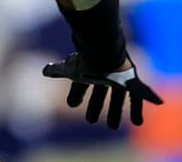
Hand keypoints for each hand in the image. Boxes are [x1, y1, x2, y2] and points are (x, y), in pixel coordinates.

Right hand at [42, 53, 163, 128]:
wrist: (106, 55)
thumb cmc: (87, 63)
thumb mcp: (69, 70)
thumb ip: (57, 71)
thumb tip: (44, 71)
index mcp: (89, 73)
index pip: (82, 86)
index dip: (77, 95)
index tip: (72, 104)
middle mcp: (104, 76)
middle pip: (100, 94)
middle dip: (95, 107)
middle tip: (91, 121)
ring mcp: (119, 80)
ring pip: (117, 99)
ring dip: (115, 113)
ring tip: (112, 127)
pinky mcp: (132, 83)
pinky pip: (137, 98)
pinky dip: (137, 111)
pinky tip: (137, 123)